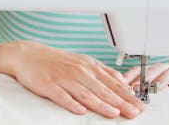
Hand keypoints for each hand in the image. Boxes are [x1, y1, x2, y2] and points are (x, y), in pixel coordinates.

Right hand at [0, 41, 144, 118]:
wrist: (28, 55)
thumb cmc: (57, 61)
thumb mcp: (82, 62)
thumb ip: (102, 72)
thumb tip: (123, 82)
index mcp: (88, 66)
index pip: (112, 82)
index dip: (127, 94)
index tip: (140, 104)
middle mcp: (79, 71)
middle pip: (103, 89)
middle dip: (121, 102)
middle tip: (134, 112)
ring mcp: (64, 78)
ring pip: (86, 93)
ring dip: (101, 104)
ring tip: (115, 113)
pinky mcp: (48, 85)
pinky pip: (62, 96)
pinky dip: (72, 103)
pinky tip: (81, 111)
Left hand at [123, 60, 168, 110]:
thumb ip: (155, 93)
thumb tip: (132, 99)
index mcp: (165, 71)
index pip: (146, 69)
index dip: (134, 74)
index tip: (123, 82)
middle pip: (158, 68)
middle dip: (146, 76)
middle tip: (137, 86)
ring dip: (164, 78)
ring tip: (155, 87)